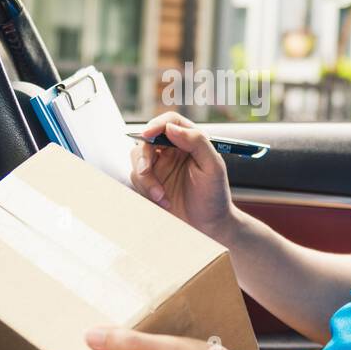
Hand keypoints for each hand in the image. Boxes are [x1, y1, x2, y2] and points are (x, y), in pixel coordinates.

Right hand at [129, 111, 235, 243]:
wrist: (208, 227)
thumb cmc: (215, 197)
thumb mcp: (213, 167)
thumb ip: (196, 142)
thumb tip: (172, 128)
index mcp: (190, 141)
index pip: (169, 122)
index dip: (156, 124)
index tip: (148, 135)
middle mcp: (172, 151)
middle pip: (147, 140)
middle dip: (144, 157)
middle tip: (147, 172)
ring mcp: (160, 167)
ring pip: (137, 160)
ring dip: (146, 179)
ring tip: (162, 197)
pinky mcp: (150, 183)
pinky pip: (136, 179)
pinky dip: (145, 191)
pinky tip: (163, 203)